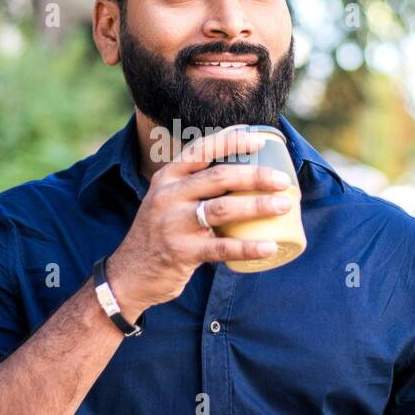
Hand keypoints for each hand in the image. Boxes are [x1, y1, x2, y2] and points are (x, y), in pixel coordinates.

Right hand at [106, 126, 294, 313]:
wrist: (129, 274)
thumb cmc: (159, 233)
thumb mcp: (166, 200)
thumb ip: (194, 186)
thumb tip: (242, 173)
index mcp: (167, 177)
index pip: (201, 150)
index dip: (232, 141)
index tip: (260, 139)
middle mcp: (168, 196)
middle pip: (219, 177)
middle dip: (256, 176)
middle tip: (283, 180)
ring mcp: (174, 224)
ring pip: (223, 209)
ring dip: (258, 206)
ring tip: (284, 206)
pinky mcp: (182, 252)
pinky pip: (222, 247)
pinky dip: (249, 247)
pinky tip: (270, 247)